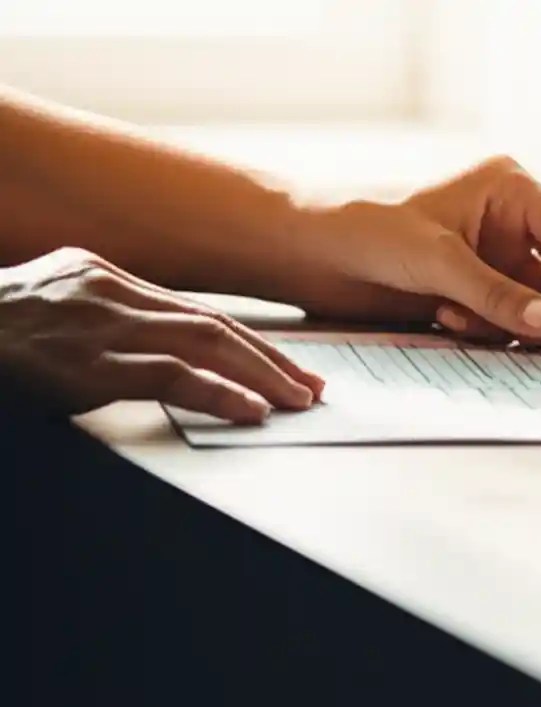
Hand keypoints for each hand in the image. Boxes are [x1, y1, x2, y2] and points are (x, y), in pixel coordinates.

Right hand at [0, 248, 323, 422]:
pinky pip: (168, 375)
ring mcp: (94, 322)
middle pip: (213, 323)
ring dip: (261, 376)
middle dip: (270, 359)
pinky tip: (250, 412)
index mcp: (99, 275)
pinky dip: (218, 393)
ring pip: (204, 342)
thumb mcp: (45, 315)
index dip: (248, 342)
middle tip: (311, 388)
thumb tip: (155, 355)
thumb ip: (99, 326)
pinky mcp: (79, 361)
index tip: (286, 367)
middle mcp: (105, 289)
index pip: (195, 311)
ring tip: (297, 402)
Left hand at [299, 156, 540, 363]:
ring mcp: (499, 256)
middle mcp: (515, 219)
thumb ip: (499, 295)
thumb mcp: (435, 261)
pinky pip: (513, 321)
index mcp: (513, 189)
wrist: (307, 251)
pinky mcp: (479, 287)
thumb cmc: (364, 230)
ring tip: (461, 321)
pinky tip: (447, 320)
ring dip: (516, 326)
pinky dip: (492, 331)